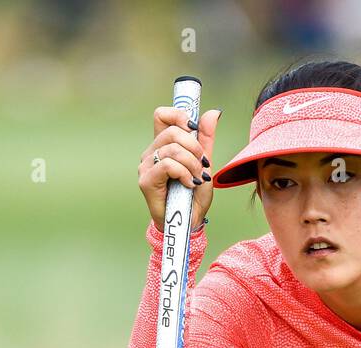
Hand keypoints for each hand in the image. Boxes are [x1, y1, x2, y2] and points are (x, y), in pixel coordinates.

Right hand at [139, 106, 221, 231]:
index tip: (194, 129)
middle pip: (172, 131)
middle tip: (202, 165)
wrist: (189, 222)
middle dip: (194, 148)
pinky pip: (168, 165)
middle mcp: (151, 153)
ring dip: (192, 164)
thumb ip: (206, 139)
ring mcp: (146, 166)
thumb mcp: (205, 163)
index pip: (162, 115)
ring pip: (172, 149)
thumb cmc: (194, 196)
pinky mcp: (146, 180)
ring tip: (197, 178)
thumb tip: (213, 112)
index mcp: (163, 145)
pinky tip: (189, 184)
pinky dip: (184, 173)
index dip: (178, 115)